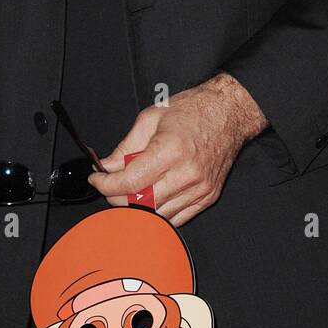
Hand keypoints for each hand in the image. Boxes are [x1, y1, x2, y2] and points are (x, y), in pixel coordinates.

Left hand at [87, 73, 267, 227]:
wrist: (229, 112)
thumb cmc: (194, 109)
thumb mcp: (151, 118)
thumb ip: (126, 146)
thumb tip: (107, 166)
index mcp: (170, 150)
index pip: (129, 183)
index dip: (106, 185)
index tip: (97, 179)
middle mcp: (187, 173)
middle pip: (140, 203)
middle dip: (117, 197)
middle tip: (110, 185)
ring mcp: (200, 188)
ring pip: (157, 215)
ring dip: (137, 206)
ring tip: (131, 189)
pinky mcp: (208, 196)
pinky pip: (176, 218)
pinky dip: (159, 212)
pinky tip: (151, 196)